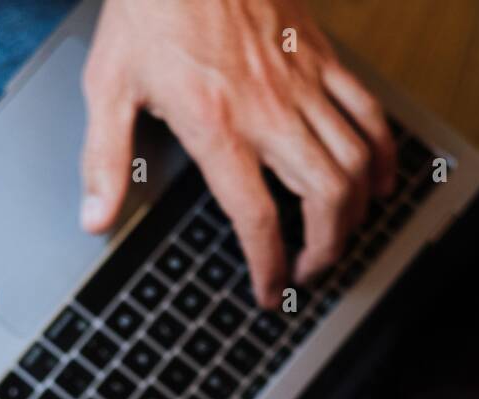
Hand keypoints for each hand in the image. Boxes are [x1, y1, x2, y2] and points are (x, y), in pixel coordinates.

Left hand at [80, 0, 395, 306]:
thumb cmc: (150, 6)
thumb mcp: (108, 84)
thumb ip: (102, 158)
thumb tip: (96, 217)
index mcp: (216, 125)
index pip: (256, 215)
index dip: (269, 263)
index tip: (269, 290)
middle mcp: (268, 111)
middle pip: (324, 198)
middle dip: (325, 249)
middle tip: (308, 271)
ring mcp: (303, 84)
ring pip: (355, 163)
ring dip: (355, 213)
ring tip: (339, 239)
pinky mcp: (324, 59)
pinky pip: (370, 114)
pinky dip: (382, 155)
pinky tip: (378, 181)